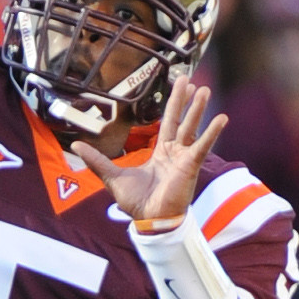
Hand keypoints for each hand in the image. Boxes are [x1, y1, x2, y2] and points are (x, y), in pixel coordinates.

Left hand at [71, 76, 227, 228]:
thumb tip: (76, 145)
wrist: (149, 220)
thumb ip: (97, 160)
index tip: (179, 88)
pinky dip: (212, 132)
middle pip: (180, 119)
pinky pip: (202, 146)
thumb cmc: (136, 202)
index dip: (172, 105)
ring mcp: (184, 158)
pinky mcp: (190, 165)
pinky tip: (222, 118)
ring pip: (192, 128)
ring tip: (205, 90)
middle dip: (184, 100)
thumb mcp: (112, 176)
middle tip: (190, 79)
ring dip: (198, 110)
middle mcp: (175, 152)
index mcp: (160, 153)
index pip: (168, 123)